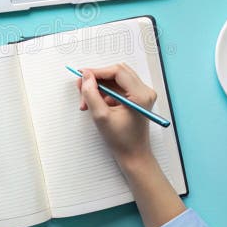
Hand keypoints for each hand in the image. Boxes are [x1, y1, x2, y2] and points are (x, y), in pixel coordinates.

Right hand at [77, 63, 184, 226]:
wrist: (133, 155)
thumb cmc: (122, 140)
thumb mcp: (101, 117)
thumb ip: (91, 94)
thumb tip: (86, 77)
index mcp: (140, 95)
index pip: (117, 72)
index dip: (97, 71)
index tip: (82, 75)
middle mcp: (144, 91)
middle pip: (117, 72)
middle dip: (97, 78)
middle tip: (82, 86)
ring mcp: (141, 94)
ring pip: (115, 79)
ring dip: (99, 87)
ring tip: (86, 100)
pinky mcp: (136, 98)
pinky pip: (117, 87)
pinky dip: (104, 92)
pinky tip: (95, 103)